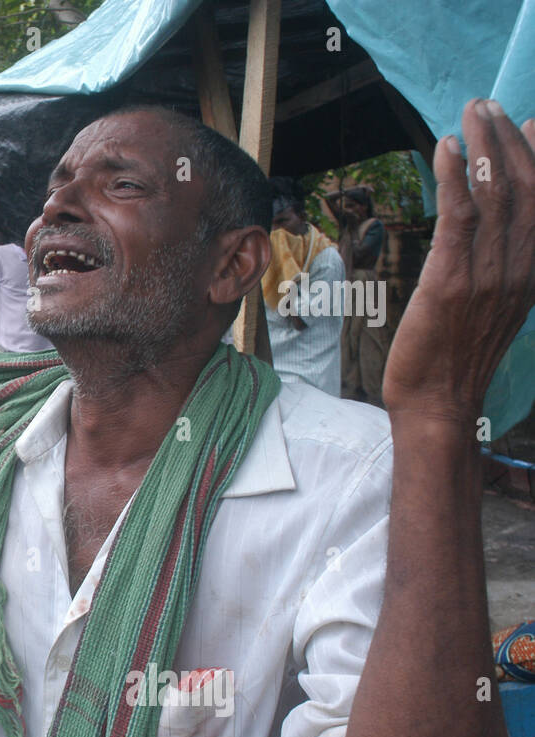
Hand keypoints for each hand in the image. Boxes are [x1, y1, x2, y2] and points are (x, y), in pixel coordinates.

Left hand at [382, 100, 534, 422]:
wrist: (437, 406)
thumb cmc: (453, 359)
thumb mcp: (491, 307)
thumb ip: (499, 267)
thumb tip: (492, 226)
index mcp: (532, 273)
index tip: (528, 122)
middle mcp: (520, 268)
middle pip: (527, 187)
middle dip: (508, 139)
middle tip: (487, 105)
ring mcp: (488, 274)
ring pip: (496, 194)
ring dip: (483, 145)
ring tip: (471, 111)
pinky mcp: (451, 281)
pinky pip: (460, 217)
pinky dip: (455, 177)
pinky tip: (446, 149)